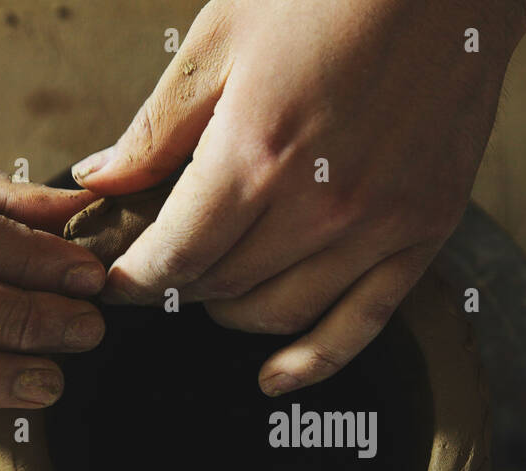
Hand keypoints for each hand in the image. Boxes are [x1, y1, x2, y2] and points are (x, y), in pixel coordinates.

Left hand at [72, 0, 525, 394]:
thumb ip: (160, 125)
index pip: (174, 255)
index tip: (116, 280)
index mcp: (255, 152)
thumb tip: (102, 180)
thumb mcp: (224, 37)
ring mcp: (377, 227)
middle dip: (179, 282)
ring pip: (278, 314)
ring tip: (215, 287)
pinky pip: (361, 325)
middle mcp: (317, 206)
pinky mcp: (423, 234)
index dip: (133, 278)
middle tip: (166, 263)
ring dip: (231, 312)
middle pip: (219, 287)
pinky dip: (312, 362)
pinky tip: (274, 378)